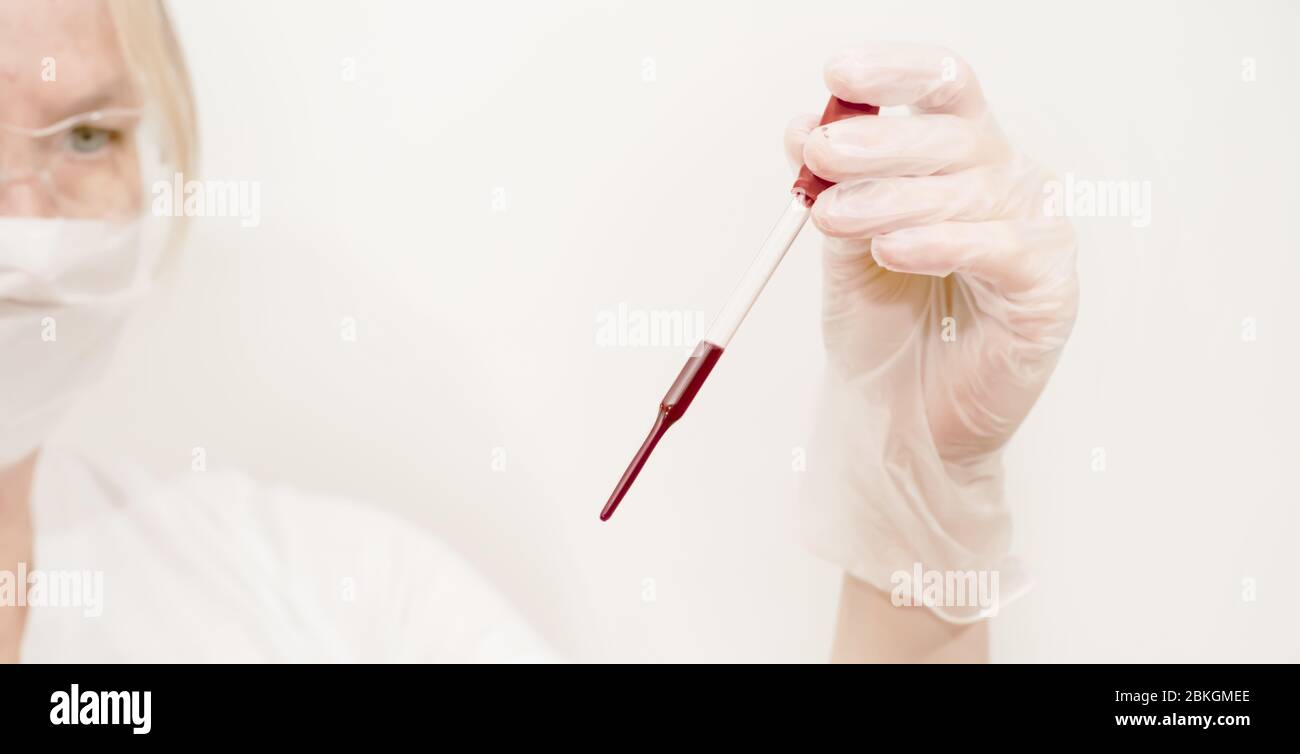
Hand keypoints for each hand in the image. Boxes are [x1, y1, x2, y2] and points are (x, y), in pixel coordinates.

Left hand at [789, 43, 1077, 622]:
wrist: (898, 418)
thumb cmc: (882, 330)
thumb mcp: (844, 244)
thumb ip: (833, 187)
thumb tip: (803, 126)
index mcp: (960, 158)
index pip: (943, 87)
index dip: (896, 72)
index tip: (838, 73)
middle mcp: (1006, 182)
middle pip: (953, 133)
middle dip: (877, 141)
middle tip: (817, 154)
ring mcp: (1035, 232)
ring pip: (970, 189)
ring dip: (891, 197)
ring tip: (832, 216)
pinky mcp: (1048, 289)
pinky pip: (1000, 249)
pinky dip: (941, 243)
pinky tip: (893, 249)